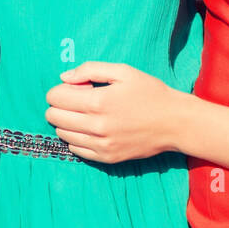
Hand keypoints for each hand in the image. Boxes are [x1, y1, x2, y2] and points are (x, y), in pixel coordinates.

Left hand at [44, 62, 181, 162]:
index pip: (55, 97)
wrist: (175, 122)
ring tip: (86, 113)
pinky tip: (90, 128)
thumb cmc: (150, 92)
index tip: (75, 87)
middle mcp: (97, 126)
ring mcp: (102, 145)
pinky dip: (76, 137)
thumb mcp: (123, 71)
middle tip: (78, 99)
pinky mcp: (107, 158)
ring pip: (62, 134)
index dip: (60, 89)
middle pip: (53, 117)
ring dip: (66, 121)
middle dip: (58, 105)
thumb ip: (90, 69)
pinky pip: (76, 149)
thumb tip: (63, 77)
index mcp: (98, 102)